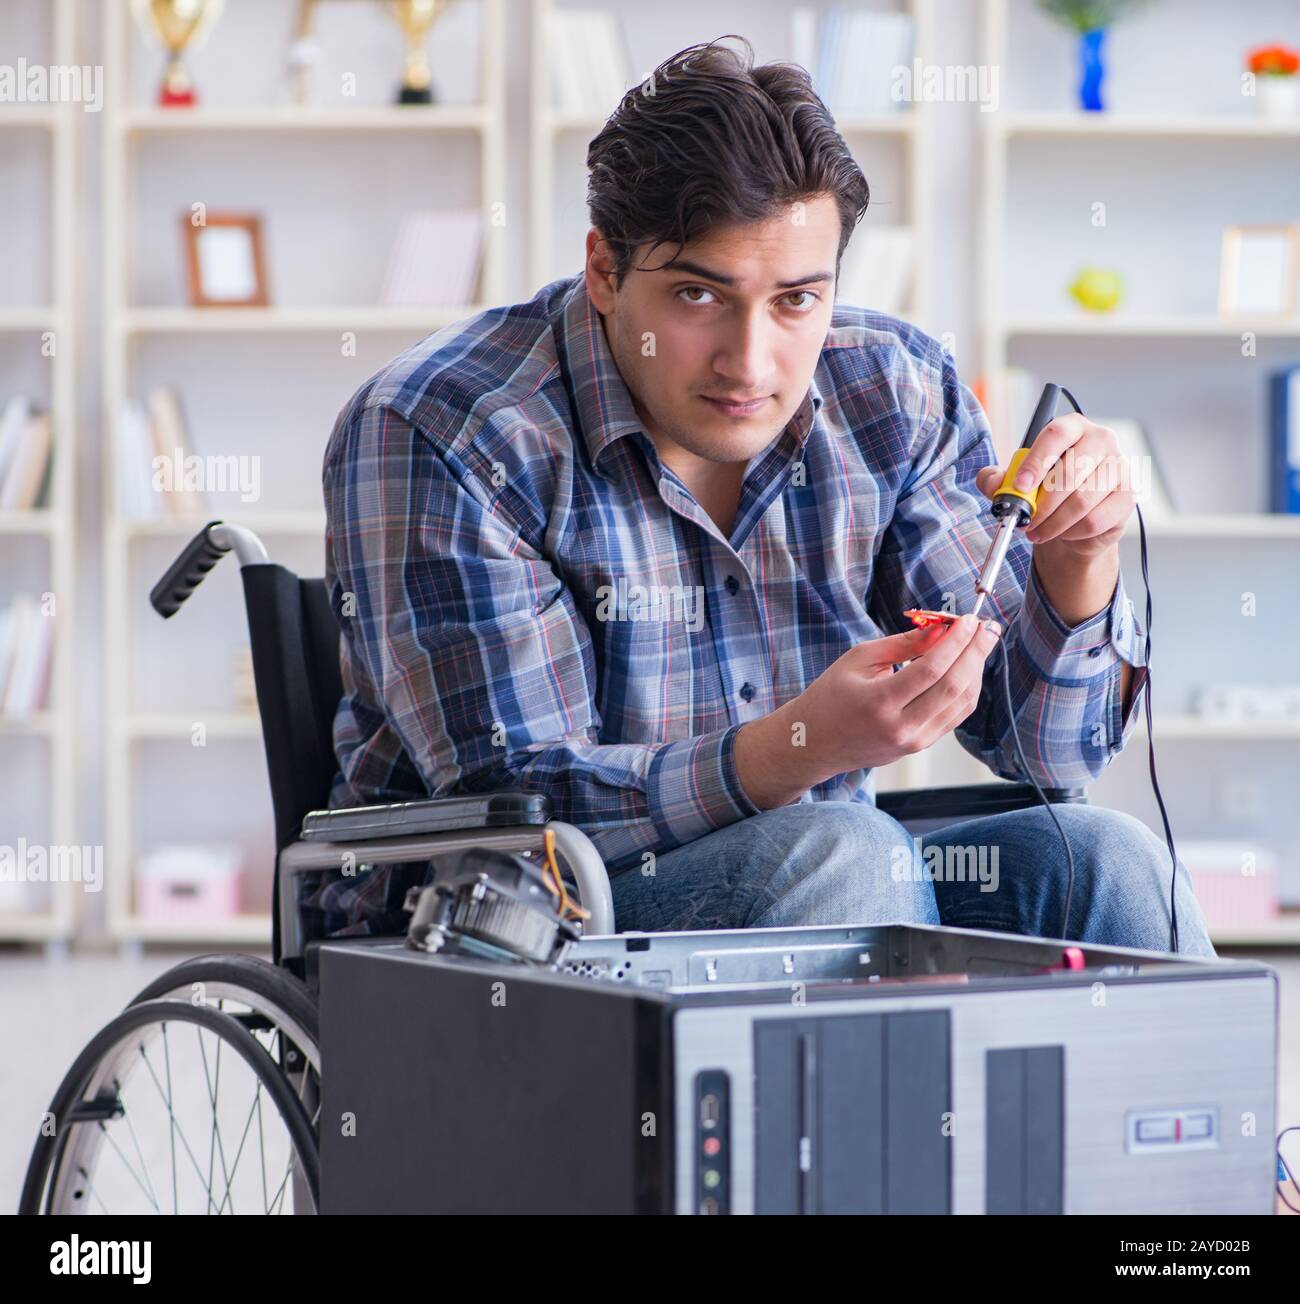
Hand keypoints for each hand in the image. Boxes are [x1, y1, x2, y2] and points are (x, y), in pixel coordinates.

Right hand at [735, 615, 1002, 808]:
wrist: (814, 743)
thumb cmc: (830, 697)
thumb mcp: (858, 659)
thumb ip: (902, 644)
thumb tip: (940, 629)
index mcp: (879, 702)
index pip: (931, 669)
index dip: (955, 642)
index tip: (968, 620)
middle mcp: (901, 727)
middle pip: (953, 687)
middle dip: (976, 653)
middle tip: (987, 628)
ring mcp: (913, 742)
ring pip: (961, 703)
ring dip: (975, 670)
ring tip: (979, 644)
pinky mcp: (919, 746)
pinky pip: (954, 716)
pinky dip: (966, 689)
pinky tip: (967, 668)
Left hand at [975, 413, 1135, 564]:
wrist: (1077, 519)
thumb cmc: (1047, 491)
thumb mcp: (1018, 483)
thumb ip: (998, 479)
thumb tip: (992, 482)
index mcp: (1072, 427)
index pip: (1055, 434)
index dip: (1036, 461)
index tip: (1021, 486)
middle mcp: (1101, 439)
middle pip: (1070, 472)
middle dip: (1042, 504)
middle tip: (1026, 521)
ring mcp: (1120, 465)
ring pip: (1081, 501)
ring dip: (1054, 523)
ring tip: (1039, 531)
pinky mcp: (1128, 494)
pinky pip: (1095, 520)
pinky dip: (1072, 532)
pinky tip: (1063, 532)